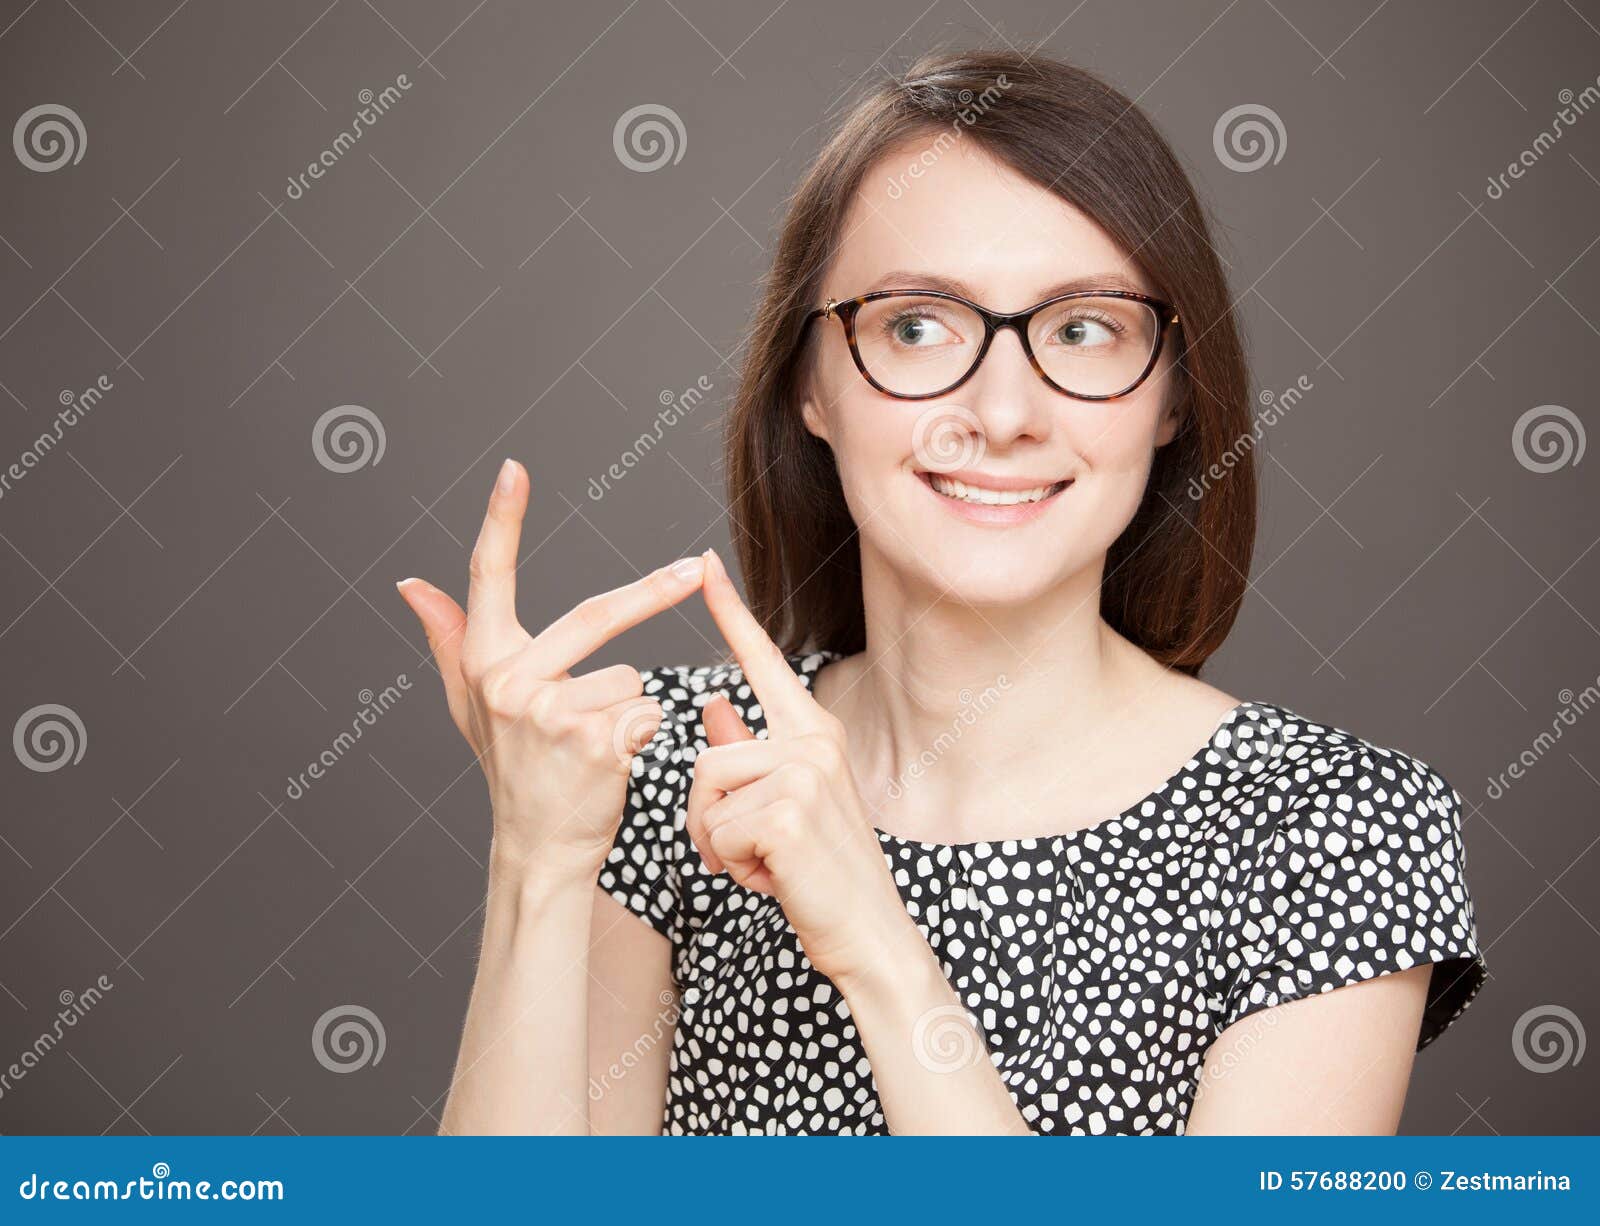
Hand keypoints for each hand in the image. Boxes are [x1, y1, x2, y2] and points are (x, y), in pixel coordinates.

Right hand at [398, 458, 704, 873]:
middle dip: (652, 592)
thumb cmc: (511, 770)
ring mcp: (549, 712)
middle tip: (693, 567)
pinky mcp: (593, 739)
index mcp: (482, 663)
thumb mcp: (469, 706)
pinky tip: (610, 762)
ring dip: (625, 707)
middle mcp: (507, 682)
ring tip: (592, 746)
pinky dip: (640, 733)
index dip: (501, 520)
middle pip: (593, 615)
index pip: (488, 578)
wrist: (538, 847)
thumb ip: (448, 639)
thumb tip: (410, 584)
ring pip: (629, 675)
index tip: (515, 468)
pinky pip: (644, 709)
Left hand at [686, 549, 911, 984]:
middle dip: (707, 818)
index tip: (703, 566)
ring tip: (763, 864)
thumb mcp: (788, 805)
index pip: (765, 662)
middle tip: (747, 854)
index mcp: (817, 732)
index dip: (731, 614)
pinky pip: (717, 831)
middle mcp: (815, 741)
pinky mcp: (787, 812)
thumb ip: (750, 753)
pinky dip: (733, 866)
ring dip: (718, 843)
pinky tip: (773, 878)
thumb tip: (713, 706)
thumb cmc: (825, 874)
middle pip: (707, 758)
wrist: (869, 935)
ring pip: (706, 794)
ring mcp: (805, 774)